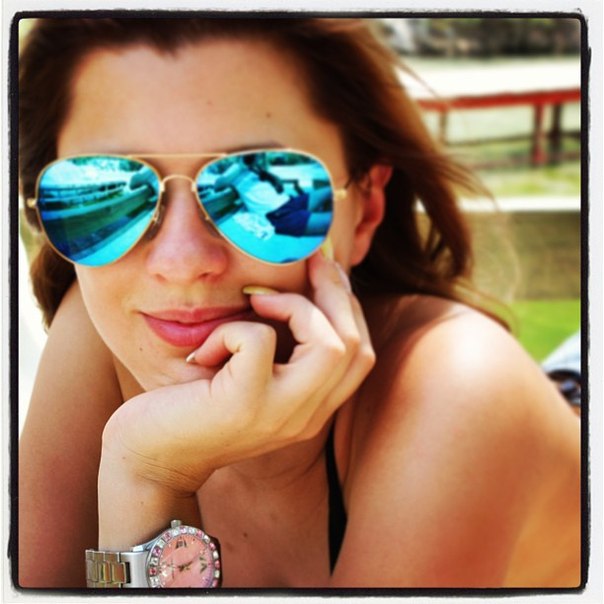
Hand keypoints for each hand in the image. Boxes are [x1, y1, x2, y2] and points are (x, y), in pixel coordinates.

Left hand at [100, 252, 374, 494]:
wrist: (149, 460)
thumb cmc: (194, 407)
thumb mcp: (251, 379)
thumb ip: (282, 350)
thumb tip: (299, 287)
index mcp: (311, 409)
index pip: (360, 355)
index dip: (348, 305)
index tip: (325, 270)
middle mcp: (305, 416)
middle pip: (356, 346)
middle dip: (336, 291)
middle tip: (312, 261)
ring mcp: (279, 413)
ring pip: (331, 345)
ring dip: (295, 305)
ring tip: (257, 302)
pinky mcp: (244, 403)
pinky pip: (260, 340)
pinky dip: (234, 328)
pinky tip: (207, 348)